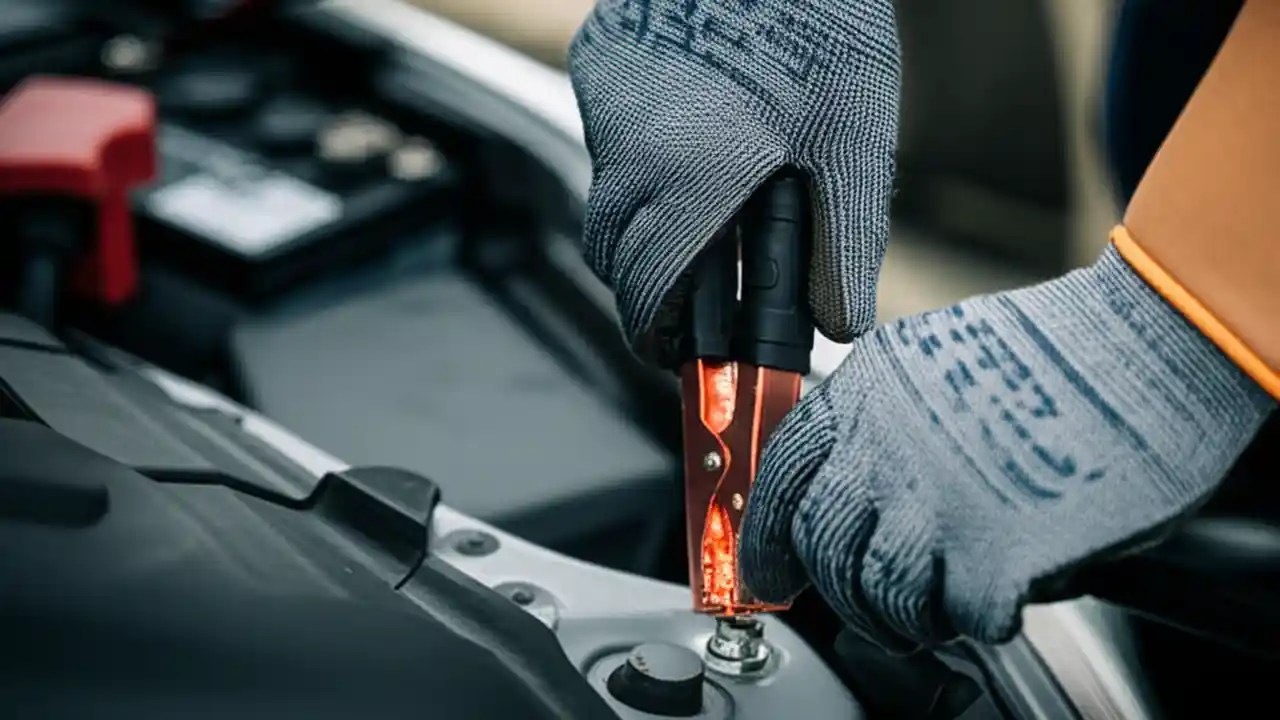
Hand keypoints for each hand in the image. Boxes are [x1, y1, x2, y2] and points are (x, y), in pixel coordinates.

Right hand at [568, 0, 899, 359]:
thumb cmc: (824, 29)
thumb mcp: (853, 145)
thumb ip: (843, 248)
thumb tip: (837, 328)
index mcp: (688, 176)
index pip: (646, 295)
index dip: (661, 341)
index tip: (683, 358)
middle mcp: (626, 147)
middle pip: (610, 257)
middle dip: (646, 293)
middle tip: (694, 306)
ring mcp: (602, 101)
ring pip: (604, 200)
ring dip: (642, 229)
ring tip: (700, 224)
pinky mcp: (597, 64)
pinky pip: (606, 142)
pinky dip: (640, 164)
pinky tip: (691, 144)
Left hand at [739, 245, 1274, 648]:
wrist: (1147, 343)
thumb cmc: (1054, 350)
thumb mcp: (929, 357)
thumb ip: (877, 417)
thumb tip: (844, 486)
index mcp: (863, 392)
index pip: (780, 477)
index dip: (766, 535)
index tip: (767, 569)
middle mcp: (885, 448)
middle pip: (822, 548)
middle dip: (840, 590)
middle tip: (867, 605)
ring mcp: (935, 503)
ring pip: (878, 596)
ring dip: (905, 616)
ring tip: (935, 609)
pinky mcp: (995, 553)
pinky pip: (962, 618)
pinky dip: (981, 618)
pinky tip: (1003, 593)